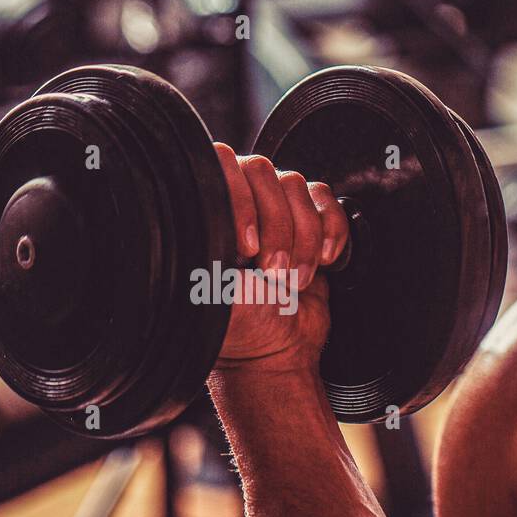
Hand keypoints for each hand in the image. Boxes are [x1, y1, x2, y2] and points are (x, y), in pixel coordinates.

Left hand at [212, 143, 349, 370]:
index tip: (245, 248)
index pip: (219, 163)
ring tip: (292, 280)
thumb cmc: (239, 328)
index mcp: (202, 213)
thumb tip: (185, 212)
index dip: (239, 201)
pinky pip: (326, 200)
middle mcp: (237, 202)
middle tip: (272, 272)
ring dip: (302, 238)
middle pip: (263, 171)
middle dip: (276, 227)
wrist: (278, 354)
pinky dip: (330, 231)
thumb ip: (198, 244)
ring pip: (297, 186)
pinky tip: (322, 262)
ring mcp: (274, 209)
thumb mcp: (206, 288)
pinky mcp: (310, 220)